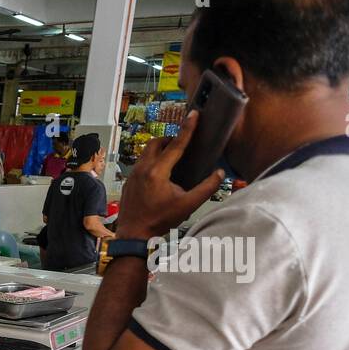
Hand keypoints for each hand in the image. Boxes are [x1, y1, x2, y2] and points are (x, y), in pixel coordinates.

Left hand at [115, 110, 224, 239]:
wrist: (134, 235)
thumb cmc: (159, 221)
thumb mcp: (188, 205)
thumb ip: (207, 188)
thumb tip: (219, 173)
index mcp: (157, 171)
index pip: (176, 144)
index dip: (188, 128)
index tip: (194, 114)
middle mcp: (142, 169)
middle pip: (156, 142)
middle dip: (170, 139)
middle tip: (182, 143)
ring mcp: (132, 175)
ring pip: (146, 152)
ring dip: (159, 149)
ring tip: (172, 157)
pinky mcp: (128, 182)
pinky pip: (140, 164)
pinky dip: (151, 161)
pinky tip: (159, 173)